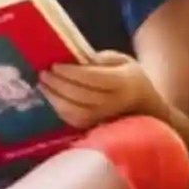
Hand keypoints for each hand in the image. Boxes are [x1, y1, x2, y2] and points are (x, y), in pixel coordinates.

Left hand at [38, 50, 162, 129]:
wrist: (146, 104)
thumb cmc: (129, 77)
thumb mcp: (120, 59)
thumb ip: (98, 59)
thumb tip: (72, 61)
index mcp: (124, 82)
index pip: (93, 78)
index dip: (72, 73)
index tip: (55, 65)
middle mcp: (116, 103)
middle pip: (82, 96)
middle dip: (59, 85)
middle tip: (44, 74)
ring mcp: (106, 119)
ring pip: (76, 112)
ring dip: (56, 99)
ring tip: (43, 85)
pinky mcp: (98, 128)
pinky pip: (75, 121)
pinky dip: (60, 109)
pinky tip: (51, 97)